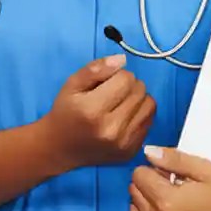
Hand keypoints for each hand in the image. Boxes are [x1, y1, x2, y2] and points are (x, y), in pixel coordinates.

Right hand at [44, 54, 156, 168]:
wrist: (61, 148)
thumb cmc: (65, 111)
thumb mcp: (72, 84)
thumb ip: (95, 69)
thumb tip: (123, 60)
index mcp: (92, 109)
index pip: (125, 79)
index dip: (117, 74)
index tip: (105, 82)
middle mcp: (111, 128)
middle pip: (139, 90)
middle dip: (129, 85)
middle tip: (113, 91)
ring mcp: (124, 142)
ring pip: (149, 104)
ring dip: (138, 98)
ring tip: (121, 102)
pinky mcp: (132, 150)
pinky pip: (150, 121)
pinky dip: (140, 114)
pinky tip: (125, 116)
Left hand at [130, 146, 210, 210]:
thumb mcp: (204, 170)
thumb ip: (174, 159)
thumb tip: (148, 152)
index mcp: (166, 200)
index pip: (138, 174)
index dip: (153, 170)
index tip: (168, 174)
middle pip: (134, 191)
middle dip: (149, 184)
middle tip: (170, 186)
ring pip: (134, 209)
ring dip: (146, 202)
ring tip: (170, 202)